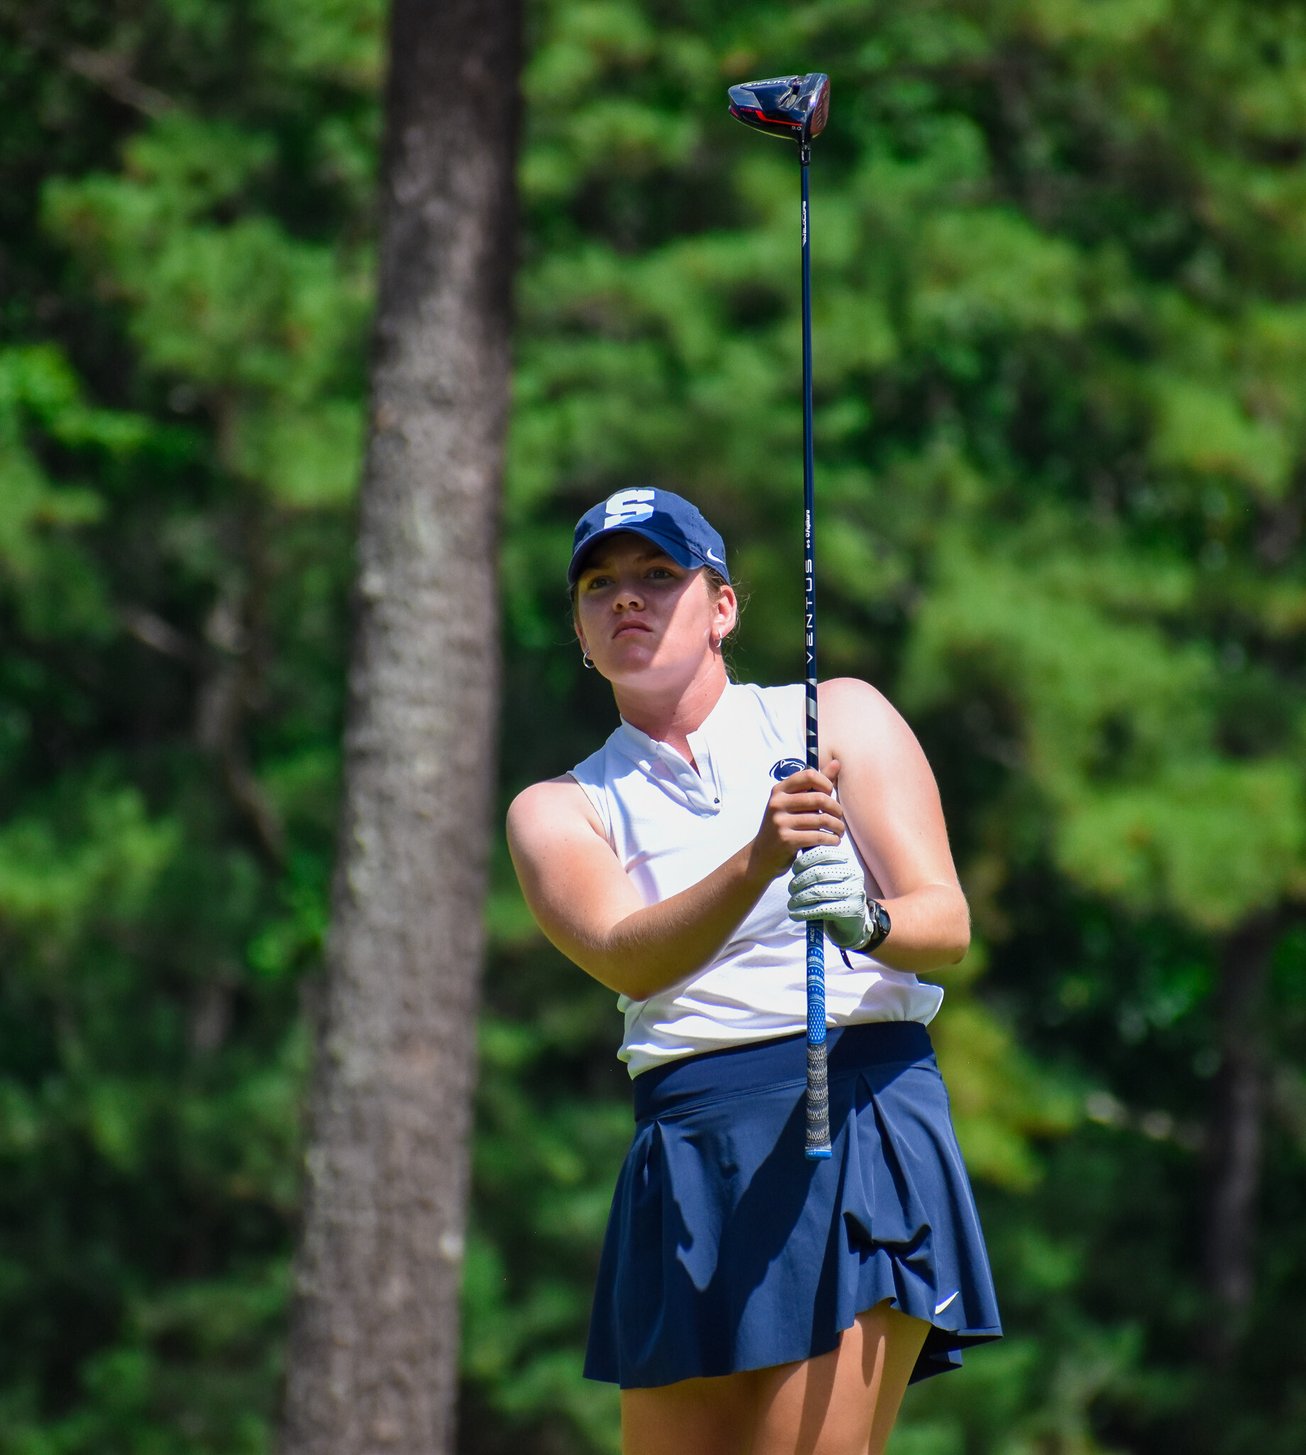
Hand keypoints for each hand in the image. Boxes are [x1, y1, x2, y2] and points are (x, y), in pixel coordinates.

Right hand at [748, 764, 844, 879]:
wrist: (762, 855)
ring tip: (839, 831)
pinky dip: (831, 839)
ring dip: (837, 827)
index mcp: (779, 790)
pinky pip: (817, 836)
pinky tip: (833, 840)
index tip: (830, 794)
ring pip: (821, 820)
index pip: (808, 775)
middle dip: (836, 809)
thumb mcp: (793, 802)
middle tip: (839, 817)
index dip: (825, 783)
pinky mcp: (786, 840)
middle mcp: (777, 803)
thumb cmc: (783, 825)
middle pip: (819, 799)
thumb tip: (836, 763)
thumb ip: (815, 784)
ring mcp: (780, 822)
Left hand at [787, 842, 874, 949]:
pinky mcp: (850, 910)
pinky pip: (821, 909)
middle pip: (817, 873)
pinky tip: (795, 914)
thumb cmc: (835, 895)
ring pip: (817, 892)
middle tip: (791, 889)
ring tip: (791, 904)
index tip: (794, 870)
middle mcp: (853, 873)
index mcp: (847, 860)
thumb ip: (817, 864)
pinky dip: (803, 912)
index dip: (804, 860)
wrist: (853, 921)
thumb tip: (796, 856)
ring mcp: (853, 892)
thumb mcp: (830, 875)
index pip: (822, 852)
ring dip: (798, 898)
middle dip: (799, 881)